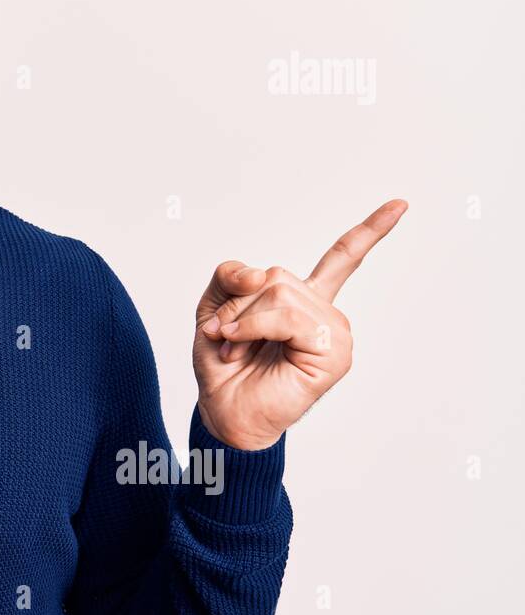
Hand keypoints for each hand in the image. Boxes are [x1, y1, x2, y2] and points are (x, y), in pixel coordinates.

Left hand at [192, 200, 407, 449]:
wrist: (223, 409)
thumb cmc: (223, 362)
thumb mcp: (215, 305)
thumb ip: (232, 275)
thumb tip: (261, 273)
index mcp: (304, 300)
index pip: (342, 258)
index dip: (370, 230)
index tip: (400, 204)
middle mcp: (325, 313)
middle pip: (277, 275)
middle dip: (237, 302)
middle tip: (223, 332)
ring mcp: (334, 333)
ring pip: (280, 293)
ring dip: (241, 318)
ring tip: (232, 344)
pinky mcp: (334, 353)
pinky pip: (287, 317)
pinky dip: (254, 327)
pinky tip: (243, 346)